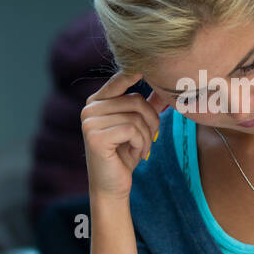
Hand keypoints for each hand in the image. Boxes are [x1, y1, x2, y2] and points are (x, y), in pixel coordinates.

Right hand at [80, 71, 170, 200]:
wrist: (112, 186)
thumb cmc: (124, 155)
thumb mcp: (137, 126)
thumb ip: (146, 104)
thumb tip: (164, 82)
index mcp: (96, 102)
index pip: (121, 79)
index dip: (137, 72)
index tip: (151, 67)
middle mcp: (89, 109)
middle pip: (135, 100)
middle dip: (151, 120)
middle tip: (150, 138)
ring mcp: (89, 123)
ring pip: (135, 116)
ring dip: (147, 135)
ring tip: (142, 148)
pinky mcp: (95, 137)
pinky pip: (131, 130)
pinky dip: (141, 143)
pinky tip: (136, 154)